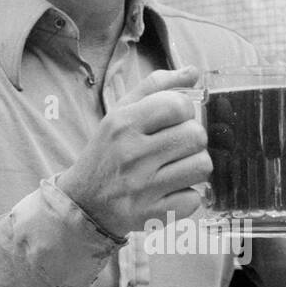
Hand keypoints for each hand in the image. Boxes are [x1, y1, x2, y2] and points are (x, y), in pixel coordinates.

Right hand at [57, 67, 210, 238]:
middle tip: (177, 145)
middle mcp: (131, 154)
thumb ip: (156, 87)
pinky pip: (194, 198)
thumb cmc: (108, 152)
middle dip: (192, 138)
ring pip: (202, 166)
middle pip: (196, 136)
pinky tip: (170, 190)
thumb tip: (193, 72)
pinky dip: (187, 194)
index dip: (185, 110)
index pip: (178, 105)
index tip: (175, 119)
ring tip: (177, 166)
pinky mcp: (152, 214)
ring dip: (194, 165)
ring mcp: (142, 187)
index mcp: (122, 123)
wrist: (83, 203)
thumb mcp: (120, 113)